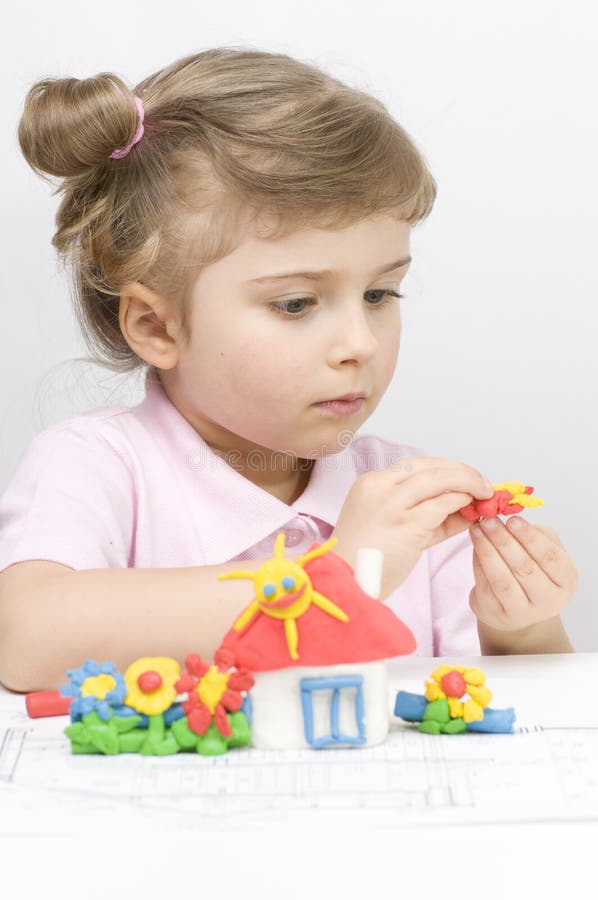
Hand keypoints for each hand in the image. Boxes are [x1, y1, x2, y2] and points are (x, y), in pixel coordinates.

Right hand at [331, 456, 493, 597]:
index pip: (416, 465)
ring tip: (485, 495)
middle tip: (484, 484)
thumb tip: (464, 504)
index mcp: (371, 483)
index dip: (447, 468)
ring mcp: (391, 503)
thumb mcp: (391, 525)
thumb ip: (424, 512)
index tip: (466, 477)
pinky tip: (472, 511)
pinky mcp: (405, 523)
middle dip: (463, 472)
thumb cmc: (366, 559)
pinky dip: (461, 503)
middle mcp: (380, 486)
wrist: (346, 583)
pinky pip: (442, 504)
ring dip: (468, 482)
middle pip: (430, 466)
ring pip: (440, 478)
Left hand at [469, 517, 577, 631]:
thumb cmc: (534, 569)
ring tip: (477, 530)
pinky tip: (474, 546)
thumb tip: (512, 518)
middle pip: (525, 569)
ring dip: (487, 551)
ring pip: (503, 580)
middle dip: (504, 541)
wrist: (518, 604)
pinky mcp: (497, 615)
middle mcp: (548, 600)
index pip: (550, 557)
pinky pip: (486, 587)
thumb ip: (535, 534)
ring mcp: (522, 612)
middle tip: (489, 521)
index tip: (512, 519)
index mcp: (565, 580)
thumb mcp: (544, 551)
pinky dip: (478, 564)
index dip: (531, 537)